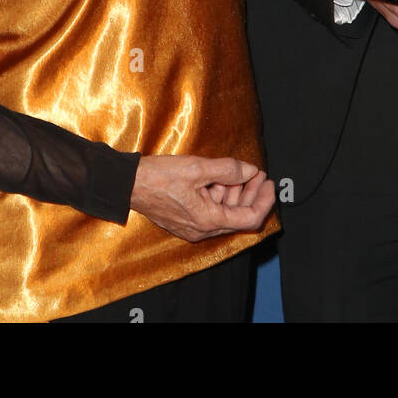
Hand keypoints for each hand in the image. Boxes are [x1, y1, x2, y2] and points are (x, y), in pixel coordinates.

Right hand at [130, 155, 274, 242]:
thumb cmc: (159, 177)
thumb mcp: (197, 167)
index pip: (249, 218)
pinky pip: (211, 211)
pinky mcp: (186, 220)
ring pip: (225, 213)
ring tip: (240, 172)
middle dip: (251, 194)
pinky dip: (220, 195)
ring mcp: (193, 226)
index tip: (269, 182)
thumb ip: (227, 170)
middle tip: (258, 173)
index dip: (263, 200)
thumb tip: (249, 171)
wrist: (128, 184)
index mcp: (207, 220)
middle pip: (238, 216)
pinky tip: (220, 178)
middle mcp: (202, 229)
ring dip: (235, 193)